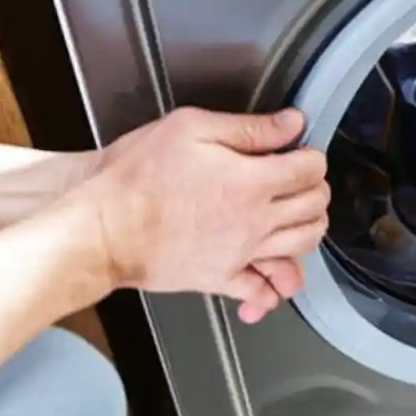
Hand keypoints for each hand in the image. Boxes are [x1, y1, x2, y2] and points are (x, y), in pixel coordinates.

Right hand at [68, 107, 329, 322]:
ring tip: (298, 214)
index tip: (303, 152)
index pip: (310, 170)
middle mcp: (255, 221)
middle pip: (314, 208)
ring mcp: (241, 253)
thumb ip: (248, 128)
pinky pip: (262, 291)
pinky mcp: (220, 277)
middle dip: (316, 189)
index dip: (312, 156)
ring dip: (309, 229)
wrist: (100, 228)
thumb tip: (291, 123)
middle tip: (303, 180)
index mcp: (251, 182)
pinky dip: (274, 286)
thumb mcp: (190, 128)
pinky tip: (274, 276)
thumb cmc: (136, 177)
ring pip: (301, 246)